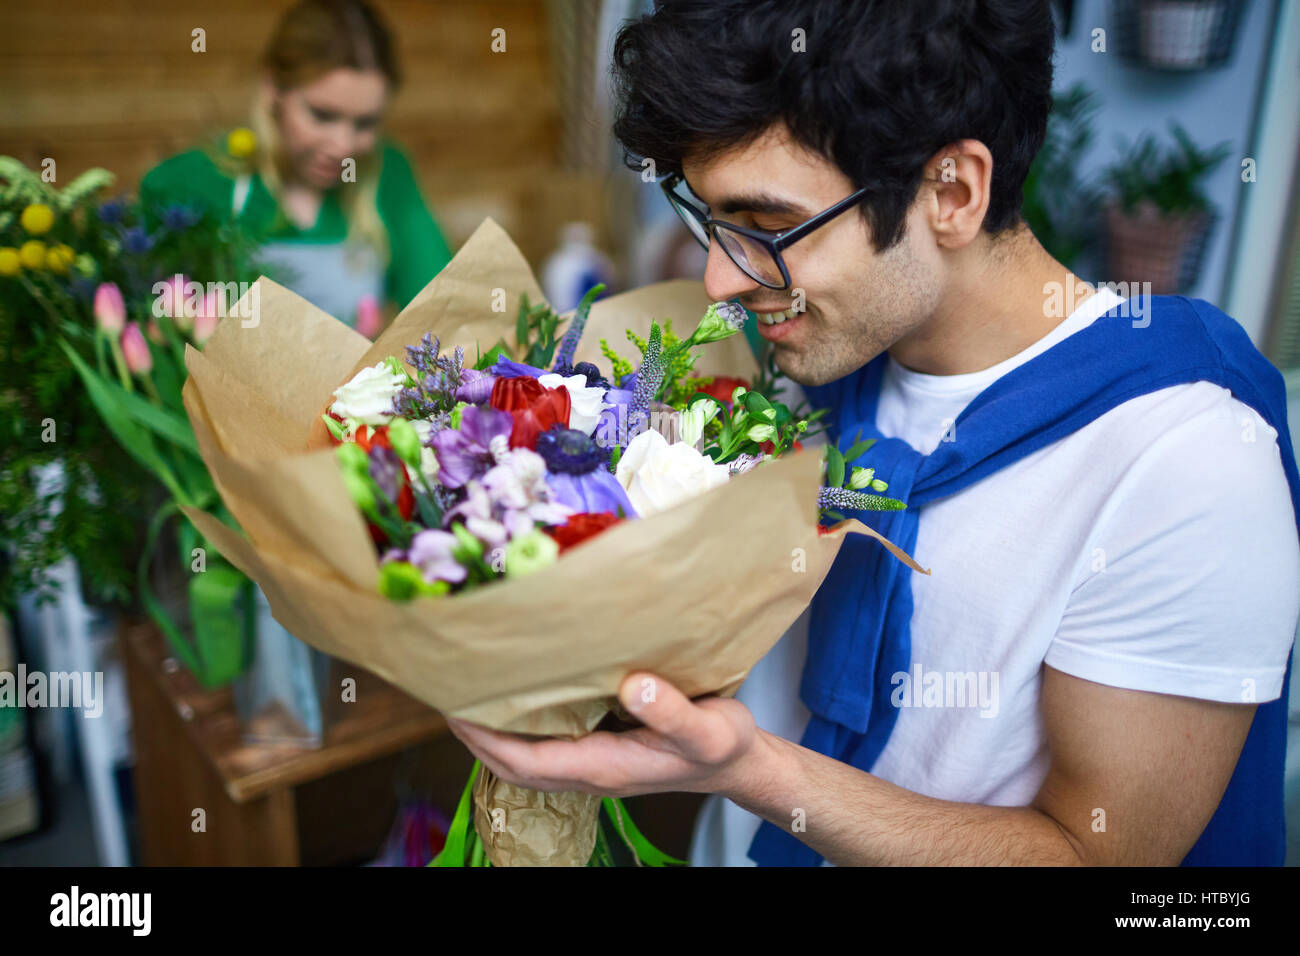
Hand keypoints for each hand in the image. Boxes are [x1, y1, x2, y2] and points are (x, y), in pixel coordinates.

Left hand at [444, 672, 758, 798]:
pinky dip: (519, 729)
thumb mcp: (709, 728)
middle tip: (446, 696)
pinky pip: (546, 746)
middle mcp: (590, 770)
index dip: (486, 740)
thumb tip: (634, 684)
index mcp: (605, 767)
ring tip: (469, 695)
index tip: (456, 709)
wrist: (738, 762)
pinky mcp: (600, 750)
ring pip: (526, 758)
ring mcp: (593, 764)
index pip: (527, 762)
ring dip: (492, 734)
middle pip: (514, 765)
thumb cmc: (723, 746)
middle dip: (475, 737)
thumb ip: (673, 711)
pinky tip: (515, 698)